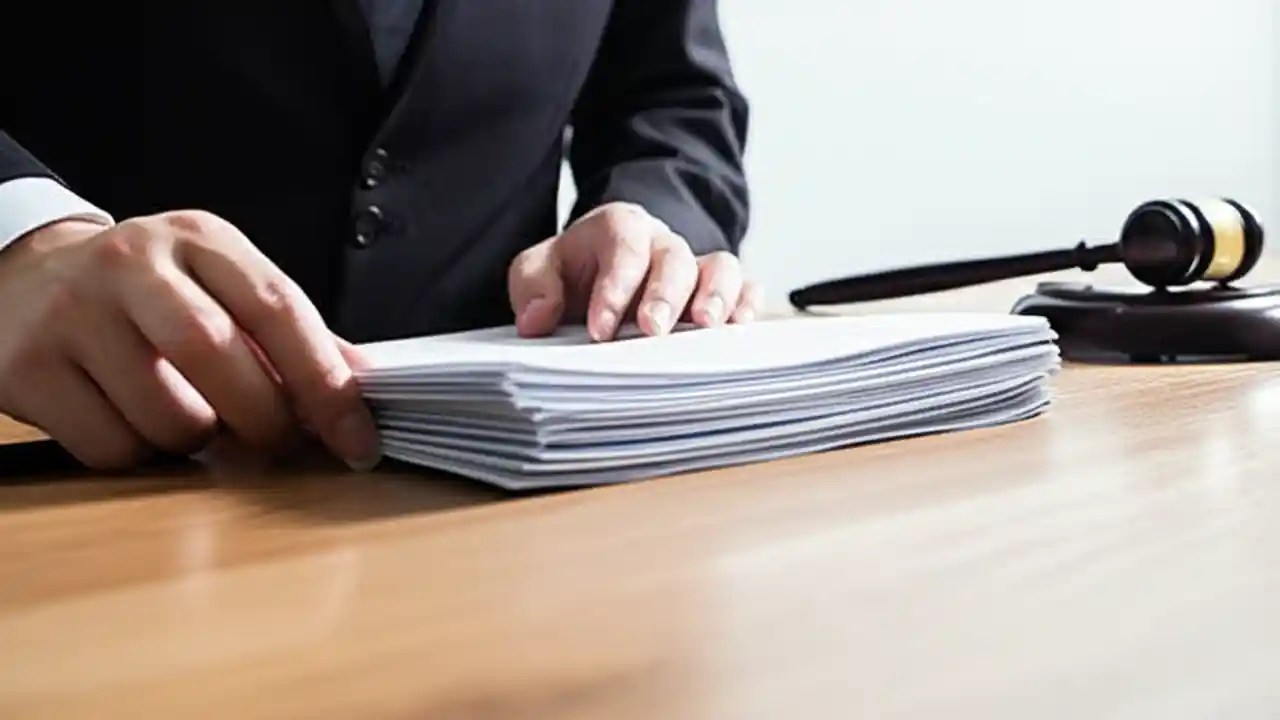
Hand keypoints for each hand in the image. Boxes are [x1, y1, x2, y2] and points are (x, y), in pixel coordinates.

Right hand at [0, 212, 379, 469]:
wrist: (25, 276)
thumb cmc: (148, 293)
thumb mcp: (220, 286)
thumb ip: (290, 334)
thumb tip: (362, 383)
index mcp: (200, 239)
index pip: (279, 308)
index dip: (327, 382)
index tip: (358, 438)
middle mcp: (135, 264)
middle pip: (219, 356)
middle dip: (264, 419)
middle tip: (275, 442)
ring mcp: (75, 313)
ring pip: (168, 414)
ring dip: (198, 441)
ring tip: (189, 418)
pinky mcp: (29, 367)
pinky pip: (112, 447)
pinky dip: (139, 455)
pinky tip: (130, 419)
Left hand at [508, 203, 759, 340]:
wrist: (599, 273)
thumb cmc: (573, 274)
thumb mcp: (538, 271)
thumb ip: (533, 286)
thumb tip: (537, 319)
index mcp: (618, 228)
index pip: (623, 248)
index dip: (615, 288)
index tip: (600, 329)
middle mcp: (662, 243)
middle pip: (675, 257)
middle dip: (665, 295)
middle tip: (652, 329)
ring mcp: (696, 266)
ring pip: (721, 267)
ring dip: (717, 296)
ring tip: (706, 326)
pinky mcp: (720, 290)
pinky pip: (746, 287)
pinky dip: (748, 304)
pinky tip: (739, 326)